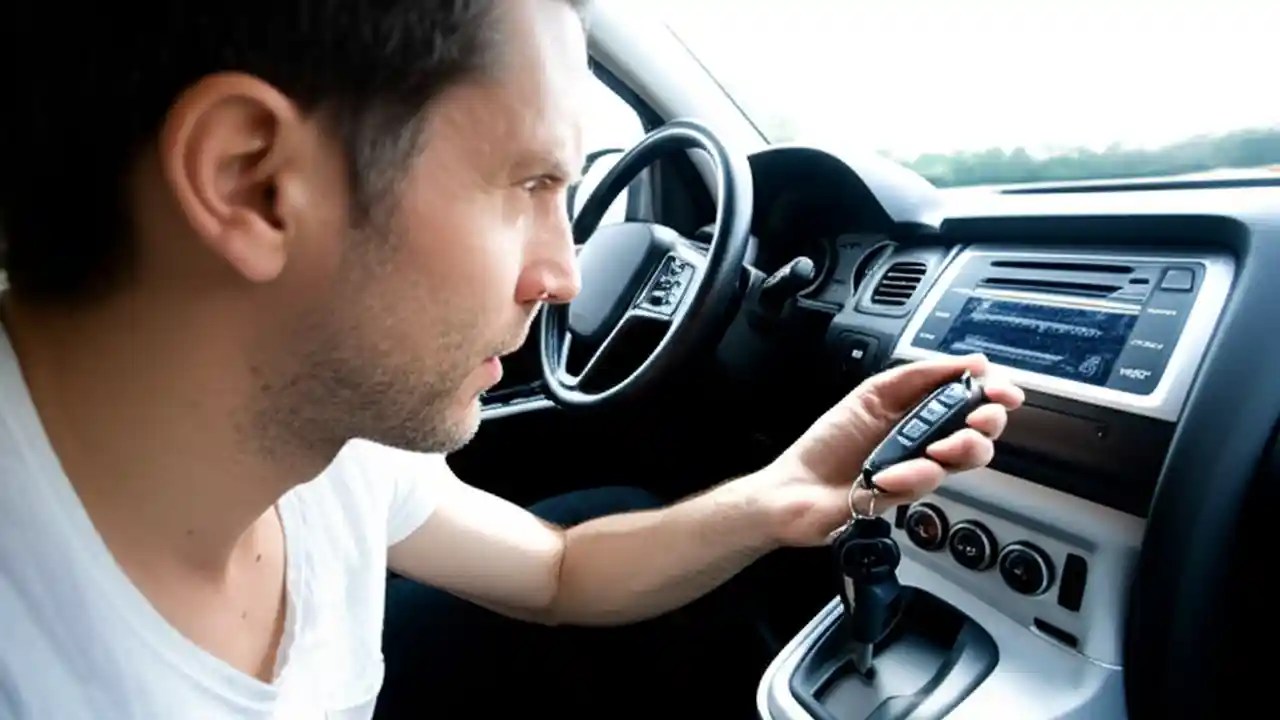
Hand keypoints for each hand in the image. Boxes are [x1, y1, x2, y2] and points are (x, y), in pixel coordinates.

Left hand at [760, 354, 1024, 546]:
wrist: (796, 488)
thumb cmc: (828, 442)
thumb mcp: (872, 394)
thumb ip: (919, 374)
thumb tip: (969, 362)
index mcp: (919, 411)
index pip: (970, 399)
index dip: (993, 394)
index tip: (1004, 391)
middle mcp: (925, 440)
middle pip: (980, 432)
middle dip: (986, 423)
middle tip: (975, 421)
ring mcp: (919, 469)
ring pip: (965, 459)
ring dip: (958, 448)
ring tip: (935, 448)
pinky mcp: (909, 496)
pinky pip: (926, 483)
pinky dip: (908, 475)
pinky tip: (885, 474)